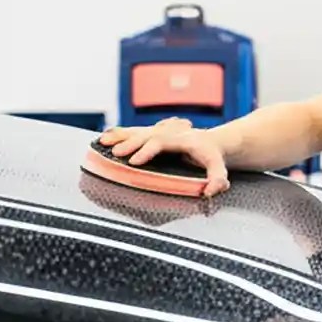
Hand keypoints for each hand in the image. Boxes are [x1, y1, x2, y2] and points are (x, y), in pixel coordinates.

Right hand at [98, 117, 230, 196]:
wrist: (211, 141)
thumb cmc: (212, 157)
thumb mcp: (219, 168)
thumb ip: (217, 179)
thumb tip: (209, 191)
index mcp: (183, 140)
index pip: (162, 141)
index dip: (147, 150)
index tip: (134, 161)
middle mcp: (170, 132)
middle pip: (147, 134)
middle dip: (130, 143)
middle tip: (115, 154)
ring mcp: (161, 131)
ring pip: (138, 130)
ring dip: (120, 135)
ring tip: (103, 141)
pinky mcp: (154, 133)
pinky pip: (135, 131)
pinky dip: (120, 133)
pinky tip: (106, 136)